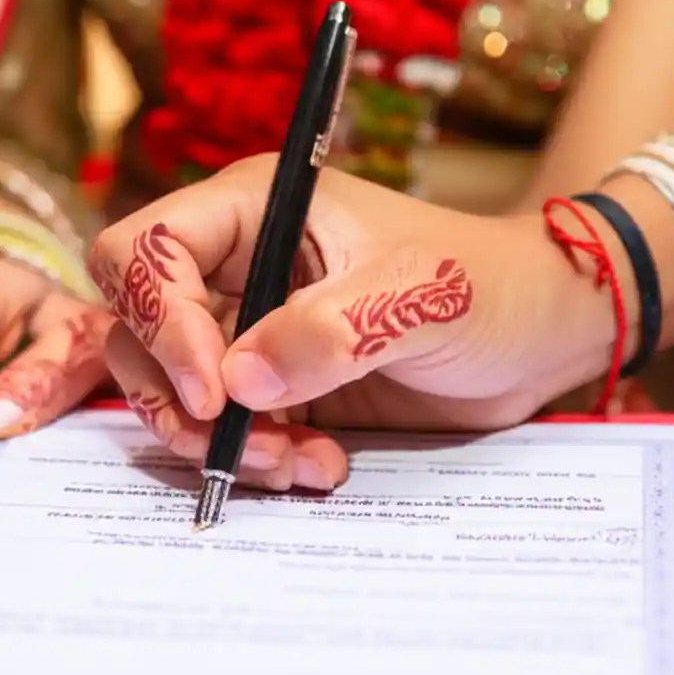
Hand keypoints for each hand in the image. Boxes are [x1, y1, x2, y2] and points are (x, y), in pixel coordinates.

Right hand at [90, 155, 617, 492]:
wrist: (536, 335)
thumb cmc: (488, 286)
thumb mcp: (417, 298)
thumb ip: (327, 334)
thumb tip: (237, 383)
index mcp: (253, 211)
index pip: (142, 251)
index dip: (158, 321)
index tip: (215, 389)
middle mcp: (236, 266)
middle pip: (137, 331)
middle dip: (180, 400)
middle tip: (241, 442)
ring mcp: (251, 328)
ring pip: (174, 392)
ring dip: (221, 442)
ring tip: (297, 461)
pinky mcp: (274, 384)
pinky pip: (226, 430)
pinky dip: (258, 458)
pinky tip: (320, 463)